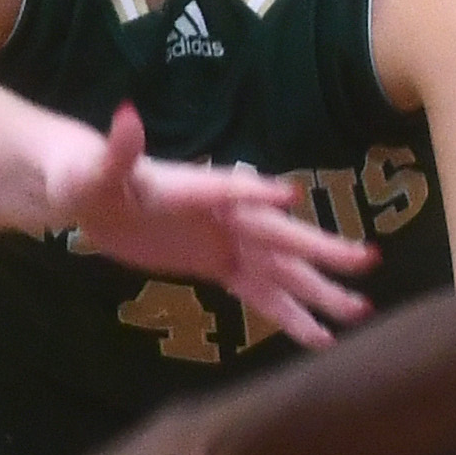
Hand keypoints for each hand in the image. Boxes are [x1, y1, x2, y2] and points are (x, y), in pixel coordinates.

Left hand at [62, 106, 375, 346]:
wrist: (90, 194)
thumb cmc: (91, 176)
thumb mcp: (98, 169)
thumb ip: (117, 150)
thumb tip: (126, 116)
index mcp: (197, 188)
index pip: (230, 191)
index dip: (258, 193)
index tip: (294, 197)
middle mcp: (224, 214)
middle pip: (277, 235)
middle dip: (319, 249)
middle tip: (365, 261)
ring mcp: (227, 242)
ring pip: (281, 272)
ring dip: (319, 291)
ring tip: (361, 314)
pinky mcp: (221, 266)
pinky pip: (262, 295)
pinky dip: (290, 316)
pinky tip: (321, 339)